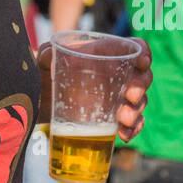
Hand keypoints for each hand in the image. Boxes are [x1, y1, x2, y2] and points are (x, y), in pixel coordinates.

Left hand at [37, 38, 151, 141]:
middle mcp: (115, 75)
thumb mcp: (43, 62)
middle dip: (141, 87)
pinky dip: (133, 129)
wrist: (40, 104)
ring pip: (139, 101)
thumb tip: (49, 52)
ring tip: (123, 121)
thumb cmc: (45, 76)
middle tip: (131, 97)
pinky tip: (124, 135)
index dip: (142, 52)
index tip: (143, 62)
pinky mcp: (113, 119)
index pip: (132, 48)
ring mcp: (116, 98)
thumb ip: (45, 53)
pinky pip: (132, 123)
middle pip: (141, 76)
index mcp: (104, 56)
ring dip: (136, 111)